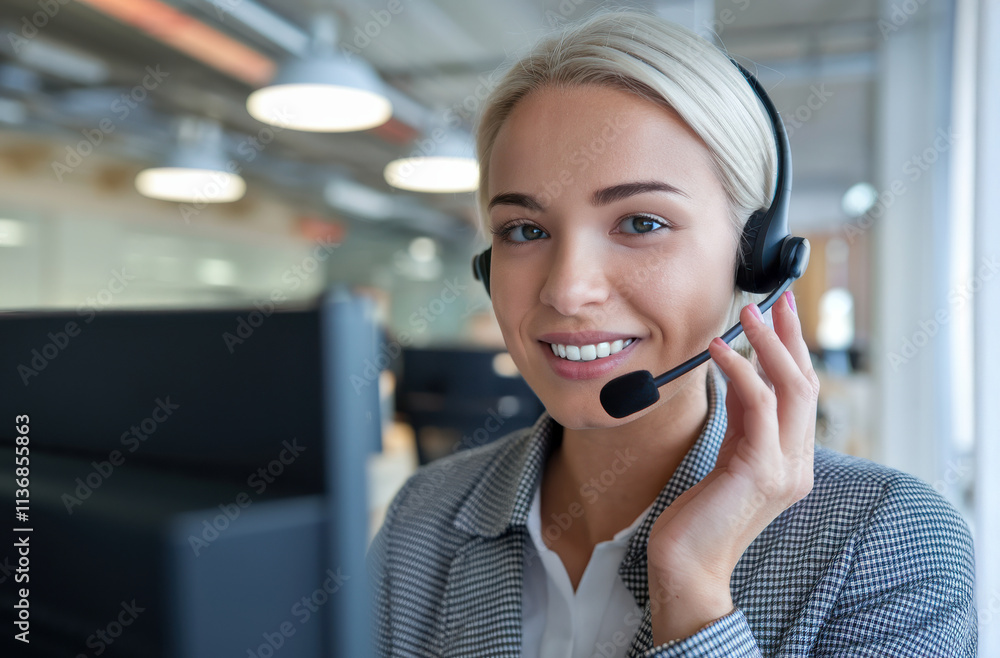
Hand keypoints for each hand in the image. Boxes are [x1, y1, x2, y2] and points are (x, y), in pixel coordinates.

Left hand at [645, 291, 818, 644]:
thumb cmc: (699, 513)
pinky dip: (739, 370)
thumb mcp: (727, 454)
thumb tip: (739, 368)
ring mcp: (785, 468)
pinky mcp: (760, 470)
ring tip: (746, 312)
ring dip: (768, 344)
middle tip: (775, 299)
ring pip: (790, 388)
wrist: (687, 565)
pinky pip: (758, 405)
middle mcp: (798, 463)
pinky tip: (718, 351)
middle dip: (790, 337)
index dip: (791, 350)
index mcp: (792, 459)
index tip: (778, 314)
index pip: (801, 393)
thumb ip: (742, 418)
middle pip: (806, 384)